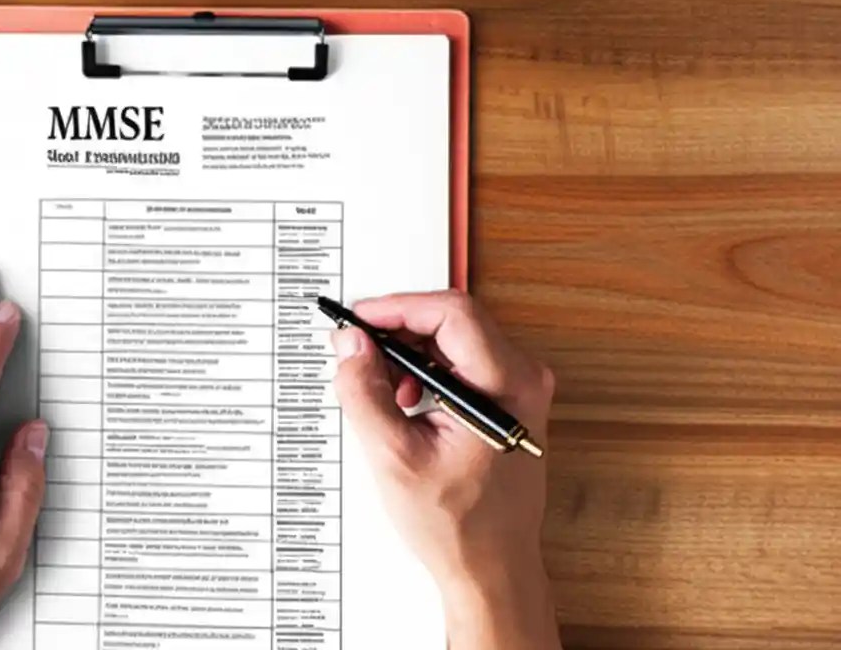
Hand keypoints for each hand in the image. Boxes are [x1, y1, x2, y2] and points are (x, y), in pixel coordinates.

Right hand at [330, 290, 559, 649]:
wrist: (491, 566)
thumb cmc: (458, 525)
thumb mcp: (394, 457)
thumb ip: (365, 393)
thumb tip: (350, 345)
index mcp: (507, 385)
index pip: (450, 314)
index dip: (397, 308)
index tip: (358, 319)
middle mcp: (522, 379)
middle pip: (451, 322)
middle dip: (397, 332)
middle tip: (356, 351)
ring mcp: (517, 389)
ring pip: (452, 341)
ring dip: (408, 356)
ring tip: (380, 391)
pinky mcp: (506, 401)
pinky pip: (459, 363)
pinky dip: (423, 373)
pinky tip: (402, 404)